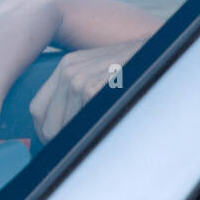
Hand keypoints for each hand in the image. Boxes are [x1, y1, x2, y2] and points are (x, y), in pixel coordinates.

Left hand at [29, 40, 146, 143]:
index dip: (44, 131)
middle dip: (60, 140)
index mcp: (66, 66)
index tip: (56, 141)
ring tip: (100, 132)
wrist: (162, 52)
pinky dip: (94, 130)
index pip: (38, 108)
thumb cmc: (135, 68)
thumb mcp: (100, 71)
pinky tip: (108, 124)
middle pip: (48, 123)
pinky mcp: (91, 89)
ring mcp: (78, 80)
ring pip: (64, 127)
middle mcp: (67, 71)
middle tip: (78, 147)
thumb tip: (63, 125)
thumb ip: (79, 91)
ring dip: (80, 136)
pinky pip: (83, 123)